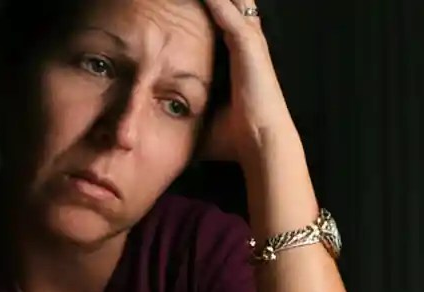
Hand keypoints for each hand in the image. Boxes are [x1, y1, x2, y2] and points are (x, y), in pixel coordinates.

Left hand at [199, 0, 299, 164]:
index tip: (184, 6)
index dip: (210, 10)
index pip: (223, 23)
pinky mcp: (248, 43)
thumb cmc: (237, 138)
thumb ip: (188, 113)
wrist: (262, 144)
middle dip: (213, 0)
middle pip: (231, 7)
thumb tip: (161, 130)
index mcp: (240, 59)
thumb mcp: (205, 119)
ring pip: (231, 3)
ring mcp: (250, 42)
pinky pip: (228, 11)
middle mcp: (247, 45)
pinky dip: (214, 1)